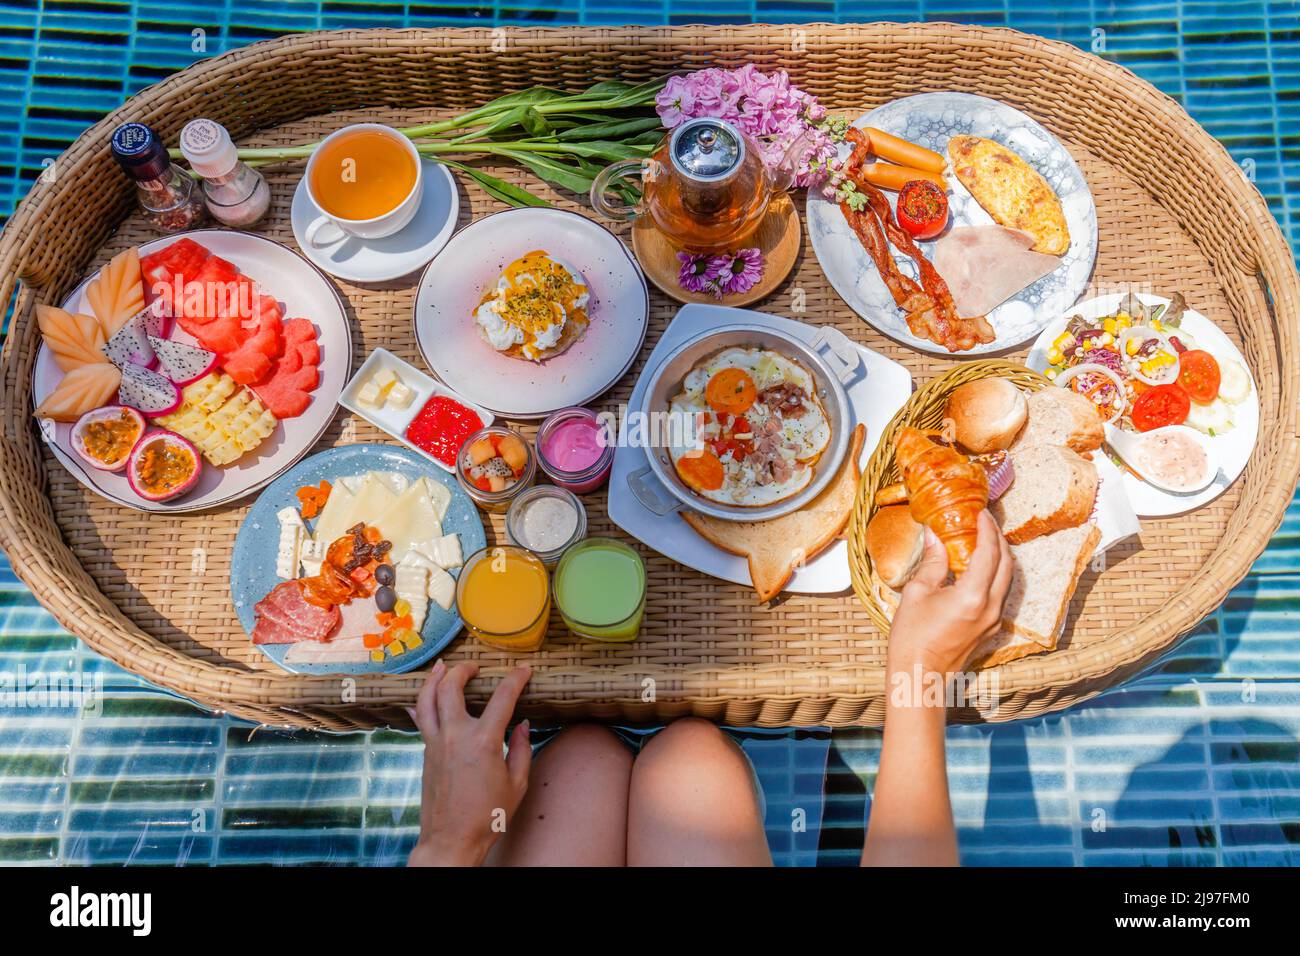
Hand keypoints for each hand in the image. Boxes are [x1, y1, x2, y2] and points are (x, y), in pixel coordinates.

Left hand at [407, 661, 531, 866]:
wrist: (451, 840)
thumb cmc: (488, 817)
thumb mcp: (517, 784)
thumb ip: (521, 749)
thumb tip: (522, 725)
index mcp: (483, 742)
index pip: (502, 697)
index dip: (516, 679)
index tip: (524, 671)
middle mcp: (455, 736)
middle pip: (450, 687)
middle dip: (462, 669)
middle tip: (474, 667)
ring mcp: (436, 743)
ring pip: (426, 699)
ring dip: (433, 678)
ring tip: (442, 666)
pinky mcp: (426, 753)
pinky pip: (421, 720)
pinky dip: (423, 703)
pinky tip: (425, 697)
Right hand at [888, 510, 1012, 677]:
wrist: (920, 676)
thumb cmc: (912, 638)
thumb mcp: (917, 593)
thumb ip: (932, 562)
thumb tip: (936, 535)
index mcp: (972, 596)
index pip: (988, 552)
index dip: (986, 528)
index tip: (979, 511)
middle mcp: (991, 607)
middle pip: (1007, 563)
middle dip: (998, 538)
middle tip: (984, 521)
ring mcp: (994, 619)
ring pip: (1008, 578)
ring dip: (1000, 555)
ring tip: (984, 538)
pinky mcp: (991, 627)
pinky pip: (1001, 593)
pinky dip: (995, 573)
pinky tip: (980, 565)